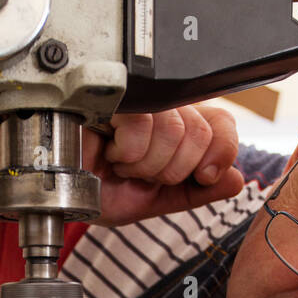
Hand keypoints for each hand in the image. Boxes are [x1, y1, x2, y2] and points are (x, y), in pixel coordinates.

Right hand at [82, 105, 245, 227]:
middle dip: (171, 169)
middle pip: (200, 130)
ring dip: (145, 163)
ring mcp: (139, 102)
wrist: (61, 195)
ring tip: (122, 164)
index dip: (220, 153)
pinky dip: (127, 150)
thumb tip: (236, 180)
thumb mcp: (157, 200)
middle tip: (142, 174)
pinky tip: (109, 150)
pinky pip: (143, 123)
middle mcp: (163, 109)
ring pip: (173, 127)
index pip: (222, 123)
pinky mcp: (114, 98)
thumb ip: (198, 191)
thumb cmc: (98, 193)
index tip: (203, 176)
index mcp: (179, 127)